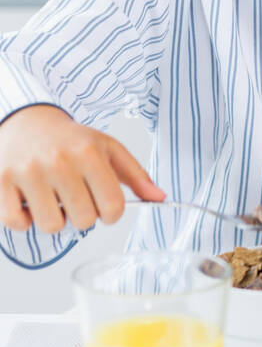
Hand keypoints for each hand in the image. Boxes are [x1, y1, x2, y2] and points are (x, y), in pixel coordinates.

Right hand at [0, 104, 165, 234]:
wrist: (27, 120)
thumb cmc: (71, 139)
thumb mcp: (108, 148)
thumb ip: (136, 176)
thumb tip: (159, 198)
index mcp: (90, 152)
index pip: (113, 208)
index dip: (110, 212)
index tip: (102, 203)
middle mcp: (59, 160)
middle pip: (83, 221)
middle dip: (82, 215)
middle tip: (74, 197)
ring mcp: (29, 171)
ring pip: (52, 226)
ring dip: (53, 219)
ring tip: (52, 197)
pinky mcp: (2, 180)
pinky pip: (17, 222)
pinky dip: (24, 219)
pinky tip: (29, 201)